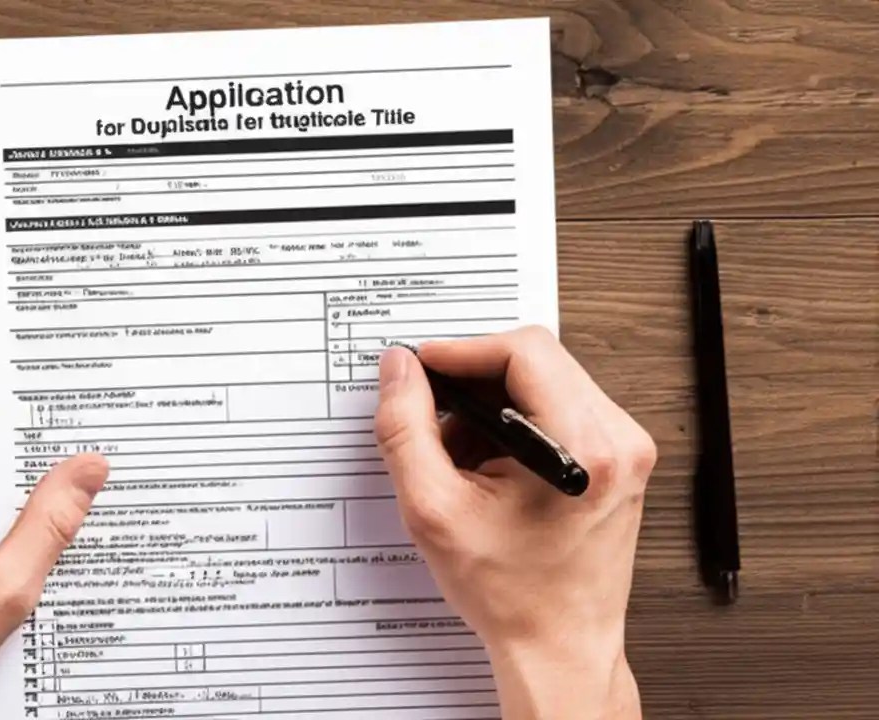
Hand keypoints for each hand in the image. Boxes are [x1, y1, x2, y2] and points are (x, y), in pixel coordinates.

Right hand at [374, 327, 655, 719]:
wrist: (558, 645)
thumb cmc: (511, 594)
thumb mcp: (433, 509)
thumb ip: (405, 429)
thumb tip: (399, 371)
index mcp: (585, 449)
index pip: (524, 352)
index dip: (462, 350)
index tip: (423, 367)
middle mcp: (618, 441)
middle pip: (537, 360)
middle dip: (475, 381)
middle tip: (437, 420)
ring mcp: (625, 449)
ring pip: (547, 381)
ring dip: (493, 404)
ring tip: (462, 456)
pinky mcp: (619, 459)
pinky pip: (561, 407)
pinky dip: (516, 422)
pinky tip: (489, 466)